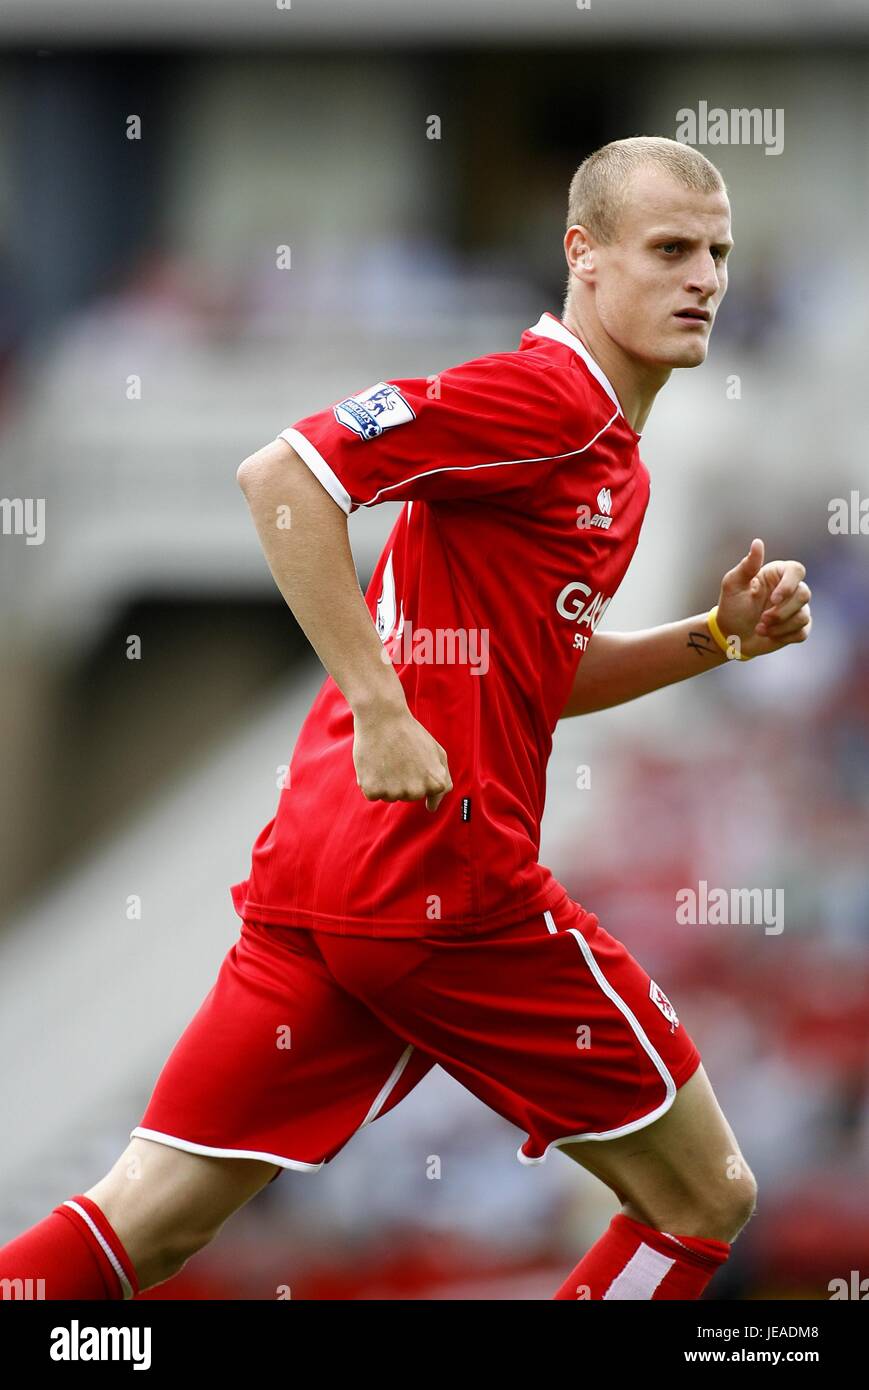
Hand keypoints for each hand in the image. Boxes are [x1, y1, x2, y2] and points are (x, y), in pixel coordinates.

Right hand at [352, 700, 452, 811]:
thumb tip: (432, 808)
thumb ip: (443, 780)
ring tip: (386, 757)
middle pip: (407, 796)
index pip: (426, 794)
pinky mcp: (373, 790)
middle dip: (402, 780)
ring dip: (385, 781)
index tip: (414, 759)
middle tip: (399, 756)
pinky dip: (370, 781)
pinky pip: (372, 794)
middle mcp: (416, 791)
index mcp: (435, 783)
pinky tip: (373, 763)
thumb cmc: (411, 733)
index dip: (418, 774)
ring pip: (389, 796)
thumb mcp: (438, 753)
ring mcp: (395, 792)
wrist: (383, 717)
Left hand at [715, 538, 811, 659]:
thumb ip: (747, 565)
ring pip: (803, 616)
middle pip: (804, 594)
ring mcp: (796, 609)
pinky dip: (784, 636)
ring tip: (759, 628)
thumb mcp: (733, 585)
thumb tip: (758, 543)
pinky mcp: (798, 627)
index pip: (797, 570)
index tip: (774, 599)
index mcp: (777, 574)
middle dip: (781, 612)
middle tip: (761, 620)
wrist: (731, 635)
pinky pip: (802, 632)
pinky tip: (768, 635)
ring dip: (779, 626)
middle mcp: (790, 589)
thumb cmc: (731, 606)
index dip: (789, 585)